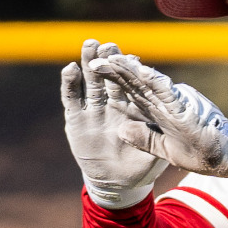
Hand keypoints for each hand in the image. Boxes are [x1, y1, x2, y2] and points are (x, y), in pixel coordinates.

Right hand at [61, 39, 167, 207]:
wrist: (118, 183)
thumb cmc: (141, 166)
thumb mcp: (154, 154)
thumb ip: (155, 140)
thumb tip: (157, 125)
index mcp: (134, 107)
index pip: (133, 85)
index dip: (132, 71)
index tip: (132, 58)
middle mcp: (113, 104)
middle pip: (111, 77)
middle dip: (110, 60)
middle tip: (108, 44)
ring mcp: (94, 110)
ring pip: (91, 82)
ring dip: (89, 62)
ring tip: (89, 46)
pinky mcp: (76, 119)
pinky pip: (72, 99)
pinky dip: (70, 84)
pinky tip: (70, 69)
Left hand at [89, 54, 227, 183]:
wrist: (224, 160)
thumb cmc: (198, 154)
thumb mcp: (162, 150)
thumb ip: (143, 138)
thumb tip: (121, 130)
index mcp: (156, 112)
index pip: (130, 92)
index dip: (112, 80)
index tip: (93, 68)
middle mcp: (162, 104)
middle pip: (133, 82)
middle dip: (114, 68)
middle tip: (93, 54)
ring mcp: (173, 104)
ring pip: (147, 81)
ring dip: (128, 69)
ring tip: (110, 56)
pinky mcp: (184, 109)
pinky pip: (167, 92)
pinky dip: (154, 80)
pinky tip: (140, 69)